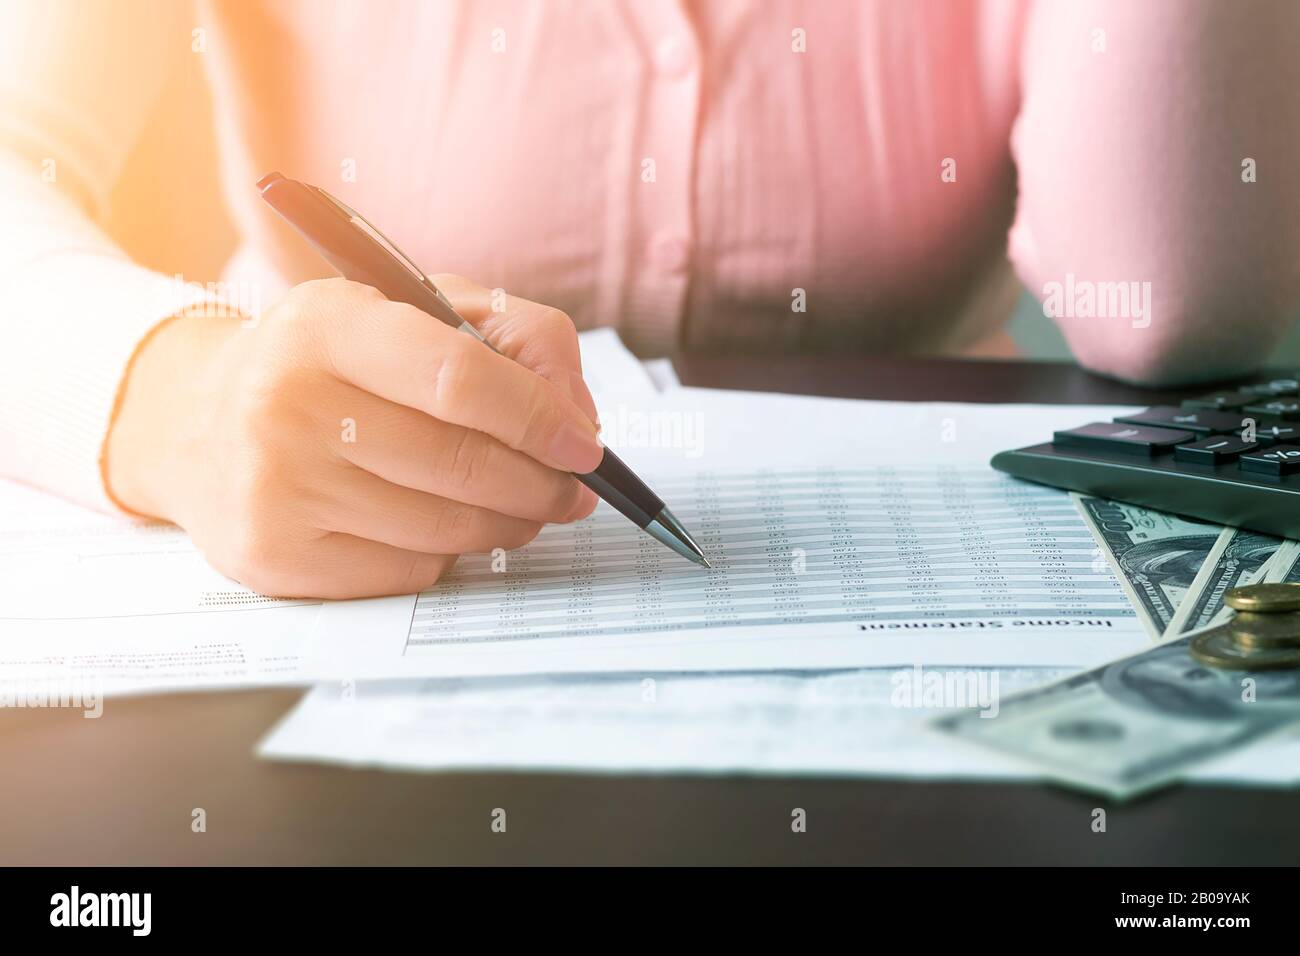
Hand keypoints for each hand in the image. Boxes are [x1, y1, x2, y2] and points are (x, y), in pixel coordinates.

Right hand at [106, 276, 602, 597]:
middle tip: (573, 490)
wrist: (200, 423)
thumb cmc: (331, 363)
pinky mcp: (276, 559)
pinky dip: (449, 554)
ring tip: (525, 507)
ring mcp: (276, 490)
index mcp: (325, 326)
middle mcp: (287, 406)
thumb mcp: (413, 311)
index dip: (539, 419)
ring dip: (509, 523)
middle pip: (461, 465)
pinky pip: (409, 571)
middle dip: (542, 484)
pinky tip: (444, 526)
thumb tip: (577, 419)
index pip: (459, 380)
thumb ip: (514, 338)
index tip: (585, 447)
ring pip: (445, 529)